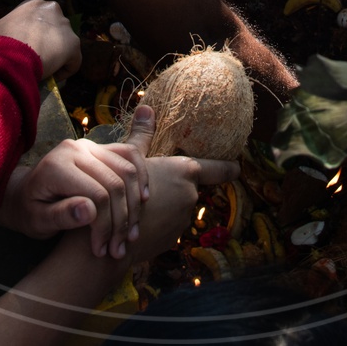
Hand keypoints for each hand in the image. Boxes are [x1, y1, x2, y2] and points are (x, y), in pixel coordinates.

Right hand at [0, 0, 80, 79]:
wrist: (10, 55)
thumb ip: (0, 27)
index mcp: (34, 3)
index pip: (39, 19)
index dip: (33, 34)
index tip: (26, 48)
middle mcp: (52, 9)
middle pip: (54, 29)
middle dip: (47, 42)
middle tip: (35, 57)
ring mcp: (65, 25)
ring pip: (64, 45)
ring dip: (56, 56)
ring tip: (44, 69)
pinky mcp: (74, 44)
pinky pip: (72, 61)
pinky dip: (64, 70)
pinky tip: (53, 77)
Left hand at [3, 135, 149, 257]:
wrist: (25, 193)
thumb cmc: (30, 211)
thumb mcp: (37, 221)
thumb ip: (61, 215)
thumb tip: (89, 211)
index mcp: (57, 166)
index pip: (97, 195)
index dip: (105, 226)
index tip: (100, 250)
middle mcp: (75, 149)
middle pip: (115, 184)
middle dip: (122, 221)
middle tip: (118, 249)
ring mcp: (90, 145)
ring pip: (127, 171)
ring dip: (135, 205)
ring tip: (130, 234)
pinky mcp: (100, 148)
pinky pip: (130, 155)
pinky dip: (141, 177)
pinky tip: (143, 200)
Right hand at [126, 105, 238, 264]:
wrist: (109, 234)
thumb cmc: (119, 190)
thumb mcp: (129, 157)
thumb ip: (142, 135)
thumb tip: (146, 108)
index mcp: (184, 172)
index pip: (218, 169)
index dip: (228, 168)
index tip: (237, 167)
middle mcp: (190, 196)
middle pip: (188, 189)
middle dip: (174, 188)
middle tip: (151, 187)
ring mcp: (183, 220)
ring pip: (176, 208)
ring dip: (165, 206)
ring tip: (139, 206)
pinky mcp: (173, 239)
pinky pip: (168, 226)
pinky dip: (158, 223)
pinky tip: (139, 222)